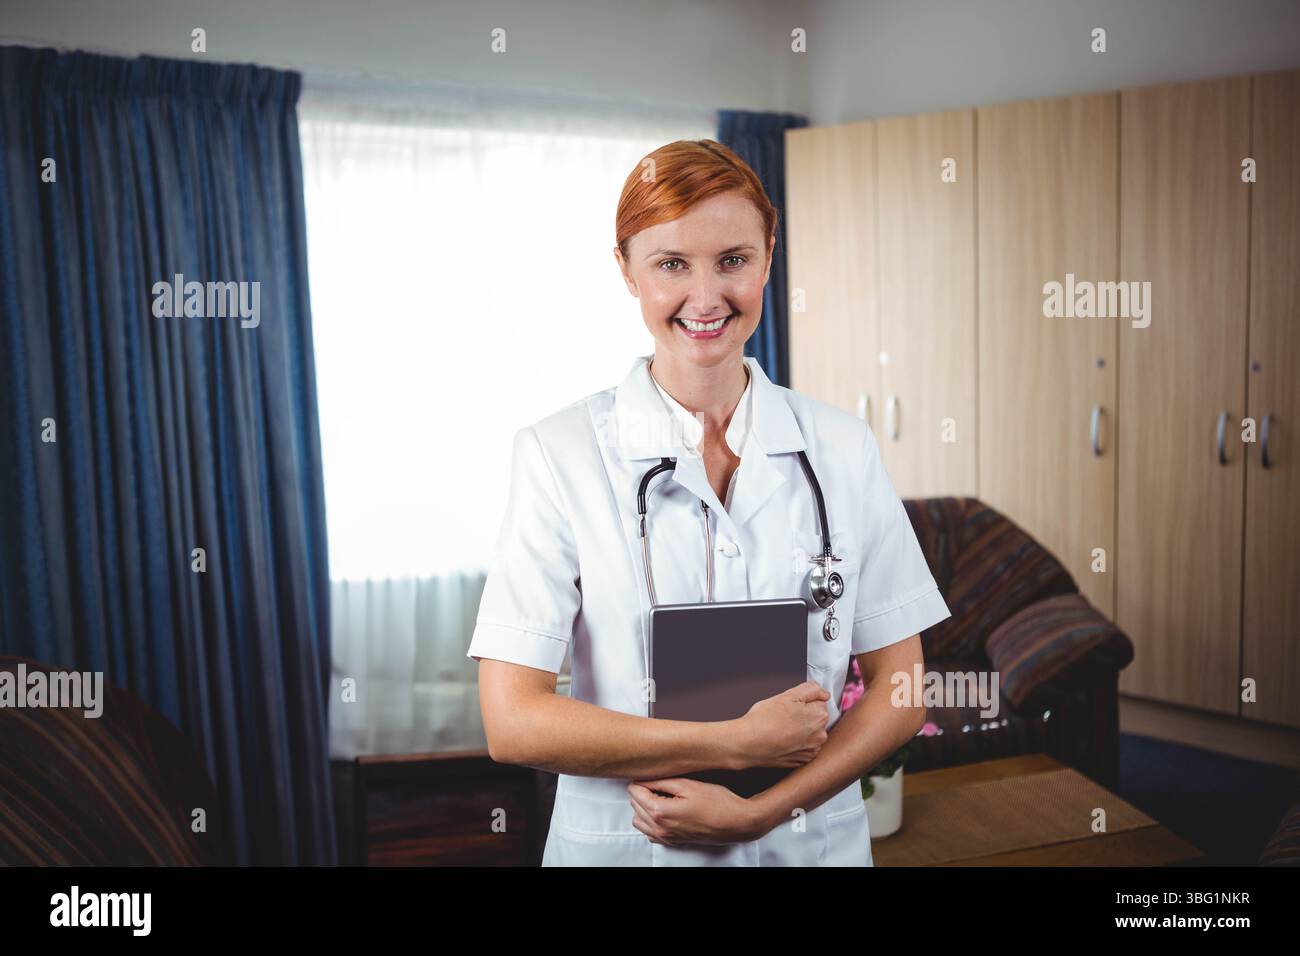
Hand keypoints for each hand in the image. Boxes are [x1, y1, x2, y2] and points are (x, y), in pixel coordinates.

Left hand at [627, 777, 763, 845]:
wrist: (736, 823)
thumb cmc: (717, 802)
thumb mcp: (688, 784)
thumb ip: (662, 781)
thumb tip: (643, 778)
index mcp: (659, 812)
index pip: (634, 791)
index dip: (644, 779)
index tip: (657, 775)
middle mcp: (659, 828)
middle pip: (634, 804)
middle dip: (644, 791)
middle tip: (663, 784)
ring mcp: (666, 838)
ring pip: (639, 820)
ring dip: (645, 807)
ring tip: (664, 797)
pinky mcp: (673, 842)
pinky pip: (650, 832)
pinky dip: (652, 821)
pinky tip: (668, 811)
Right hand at [730, 681, 829, 769]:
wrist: (749, 744)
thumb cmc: (763, 720)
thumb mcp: (787, 695)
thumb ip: (811, 689)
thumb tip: (823, 694)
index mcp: (819, 716)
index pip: (819, 702)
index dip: (802, 702)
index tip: (790, 706)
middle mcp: (820, 735)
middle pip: (815, 719)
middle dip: (803, 716)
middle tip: (783, 717)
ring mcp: (812, 750)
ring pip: (810, 733)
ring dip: (800, 731)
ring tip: (781, 729)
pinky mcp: (803, 760)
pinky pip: (804, 748)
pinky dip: (796, 744)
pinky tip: (783, 740)